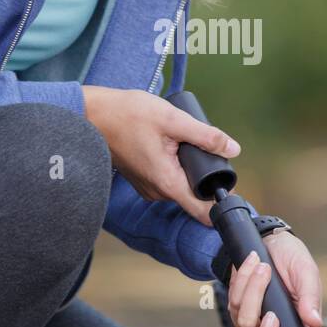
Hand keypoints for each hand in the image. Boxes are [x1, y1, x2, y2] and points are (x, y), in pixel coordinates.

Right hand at [82, 86, 239, 225]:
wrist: (92, 114)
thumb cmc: (127, 114)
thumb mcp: (173, 120)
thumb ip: (205, 136)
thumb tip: (233, 149)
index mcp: (168, 183)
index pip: (204, 211)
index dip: (223, 204)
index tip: (233, 189)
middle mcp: (158, 192)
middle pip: (196, 194)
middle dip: (206, 173)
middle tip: (204, 145)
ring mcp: (148, 188)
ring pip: (181, 184)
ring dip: (189, 167)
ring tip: (181, 139)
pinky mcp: (142, 180)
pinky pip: (168, 178)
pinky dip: (175, 165)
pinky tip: (169, 143)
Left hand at [227, 230, 322, 326]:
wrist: (270, 240)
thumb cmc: (293, 260)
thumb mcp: (307, 273)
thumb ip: (311, 298)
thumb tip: (314, 322)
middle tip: (273, 313)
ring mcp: (254, 322)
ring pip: (246, 322)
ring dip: (253, 292)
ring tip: (264, 267)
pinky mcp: (237, 308)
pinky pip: (233, 303)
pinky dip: (242, 282)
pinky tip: (251, 265)